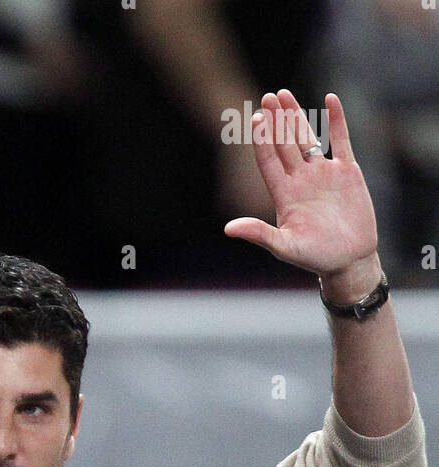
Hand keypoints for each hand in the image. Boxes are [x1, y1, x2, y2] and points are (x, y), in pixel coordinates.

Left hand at [224, 91, 378, 280]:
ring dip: (296, 116)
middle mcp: (301, 180)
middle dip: (276, 121)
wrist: (349, 261)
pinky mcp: (347, 171)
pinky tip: (329, 99)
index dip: (262, 140)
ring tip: (284, 95)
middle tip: (268, 97)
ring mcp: (323, 173)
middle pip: (285, 144)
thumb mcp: (284, 247)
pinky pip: (340, 140)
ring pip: (307, 137)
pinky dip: (336, 120)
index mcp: (284, 195)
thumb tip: (228, 229)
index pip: (269, 161)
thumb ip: (258, 234)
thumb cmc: (315, 258)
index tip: (256, 119)